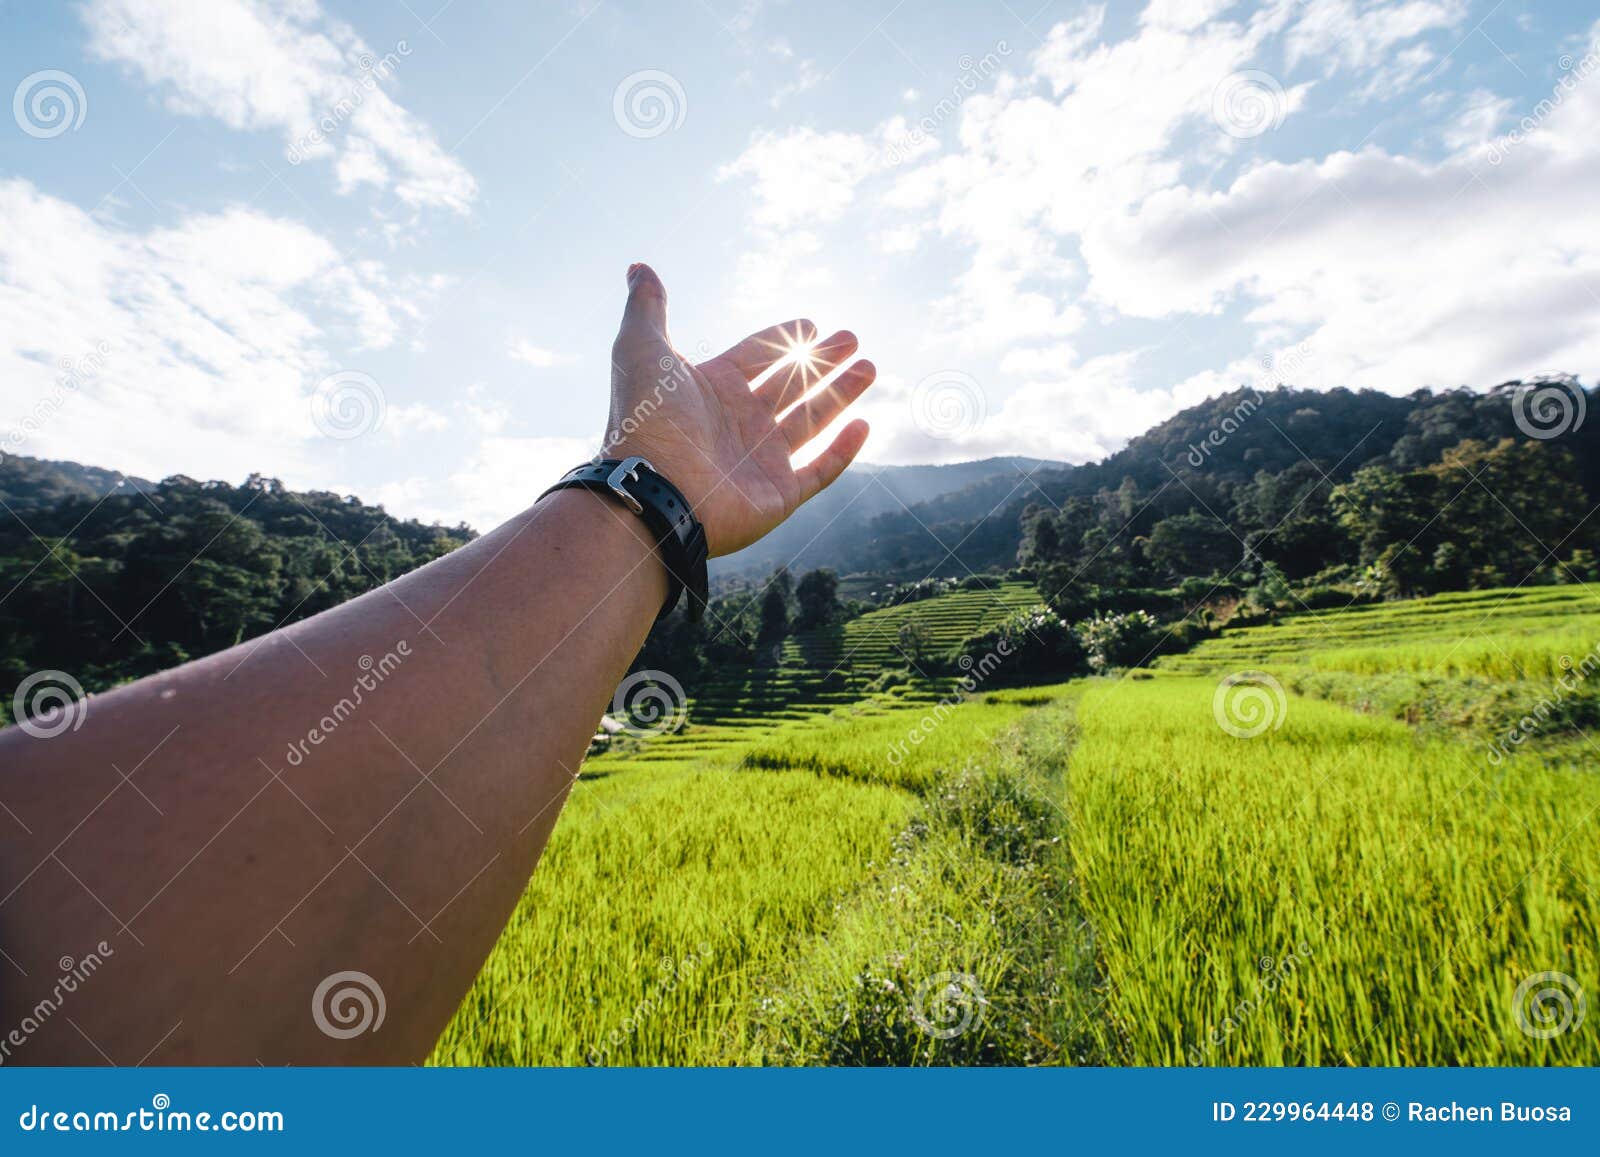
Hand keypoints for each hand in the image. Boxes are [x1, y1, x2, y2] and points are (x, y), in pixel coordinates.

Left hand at [603, 263, 875, 556]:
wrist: (654, 490)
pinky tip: (862, 425)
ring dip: (841, 394)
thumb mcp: (641, 348)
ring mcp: (760, 460)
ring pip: (812, 421)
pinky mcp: (779, 495)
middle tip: (851, 338)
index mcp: (712, 389)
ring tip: (870, 366)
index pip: (755, 356)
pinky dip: (842, 451)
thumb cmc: (648, 418)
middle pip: (790, 384)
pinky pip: (820, 471)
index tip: (811, 324)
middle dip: (821, 361)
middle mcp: (739, 423)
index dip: (781, 338)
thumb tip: (638, 267)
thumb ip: (647, 307)